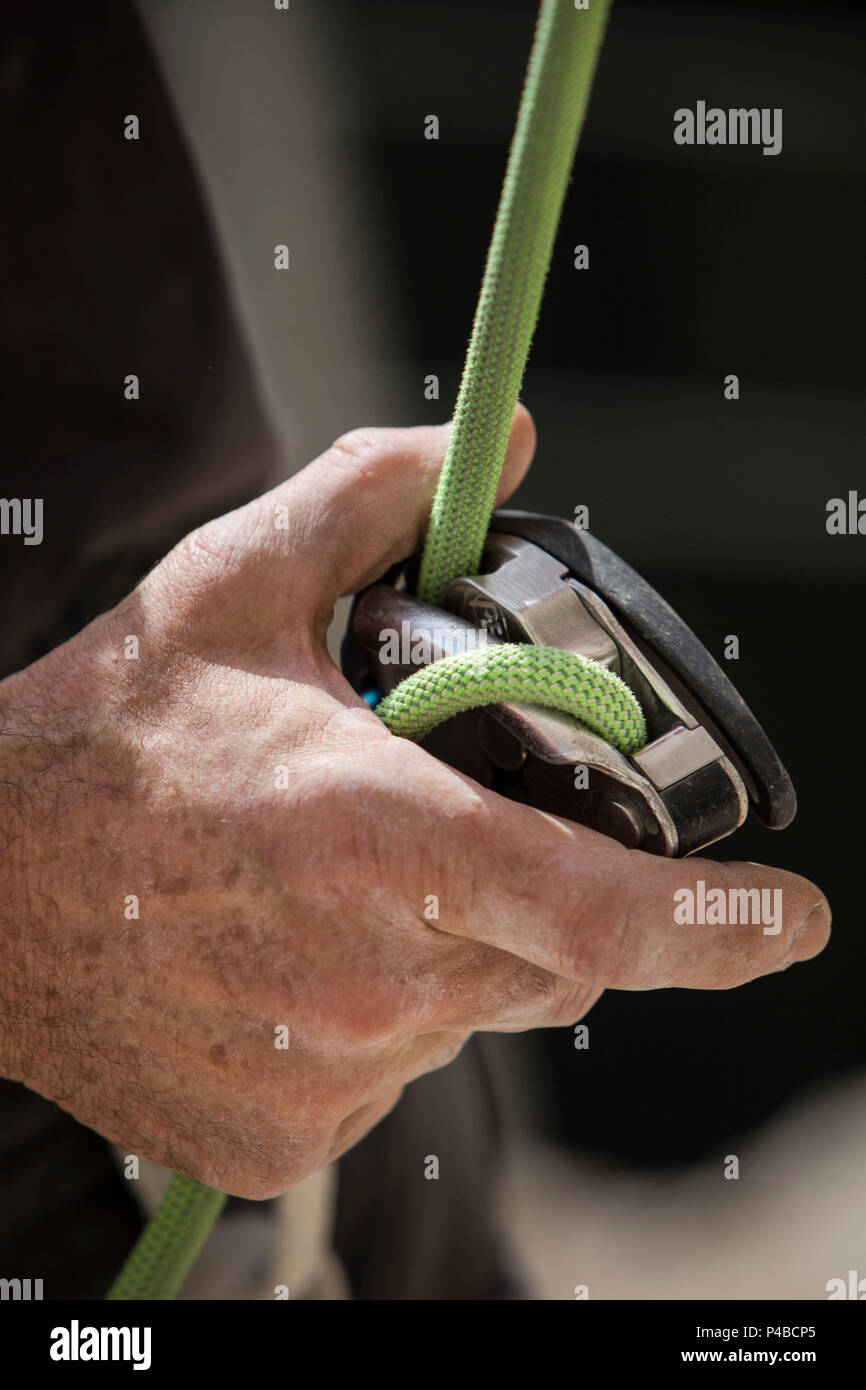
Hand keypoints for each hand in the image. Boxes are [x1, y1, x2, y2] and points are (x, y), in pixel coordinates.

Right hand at [0, 408, 829, 1197]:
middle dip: (535, 898)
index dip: (720, 925)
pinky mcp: (279, 1139)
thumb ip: (382, 501)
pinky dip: (374, 1016)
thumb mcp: (235, 583)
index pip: (598, 911)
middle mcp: (365, 978)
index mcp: (375, 838)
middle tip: (445, 832)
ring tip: (330, 886)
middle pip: (545, 961)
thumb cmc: (106, 736)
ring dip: (444, 952)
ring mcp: (322, 1077)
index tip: (793, 920)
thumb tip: (511, 448)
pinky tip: (285, 959)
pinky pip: (387, 1077)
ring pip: (466, 1020)